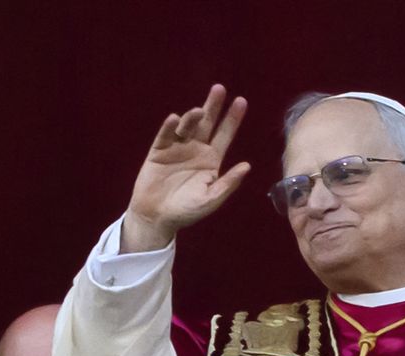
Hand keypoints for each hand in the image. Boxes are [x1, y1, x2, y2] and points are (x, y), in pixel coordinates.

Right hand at [121, 84, 250, 251]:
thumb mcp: (211, 199)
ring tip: (197, 112)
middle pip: (206, 124)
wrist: (157, 217)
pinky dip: (169, 127)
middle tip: (219, 89)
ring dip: (192, 117)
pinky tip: (174, 120)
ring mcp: (176, 149)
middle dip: (213, 106)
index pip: (224, 135)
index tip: (241, 101)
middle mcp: (195, 150)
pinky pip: (164, 136)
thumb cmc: (187, 211)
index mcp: (211, 160)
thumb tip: (247, 166)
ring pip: (186, 127)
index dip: (232, 119)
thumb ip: (228, 183)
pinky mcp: (158, 152)